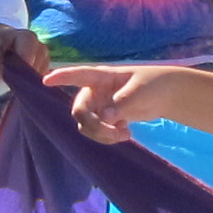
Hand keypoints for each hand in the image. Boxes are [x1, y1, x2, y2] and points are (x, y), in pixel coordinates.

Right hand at [50, 61, 169, 142]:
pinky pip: (97, 133)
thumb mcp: (140, 92)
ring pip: (86, 126)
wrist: (166, 95)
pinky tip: (125, 133)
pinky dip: (108, 137)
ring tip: (124, 134)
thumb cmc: (153, 84)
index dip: (62, 77)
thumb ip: (122, 103)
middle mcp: (95, 92)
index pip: (79, 75)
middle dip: (93, 126)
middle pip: (80, 111)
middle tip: (113, 134)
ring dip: (102, 135)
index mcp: (102, 77)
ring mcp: (99, 106)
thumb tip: (105, 116)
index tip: (46, 80)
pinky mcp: (106, 119)